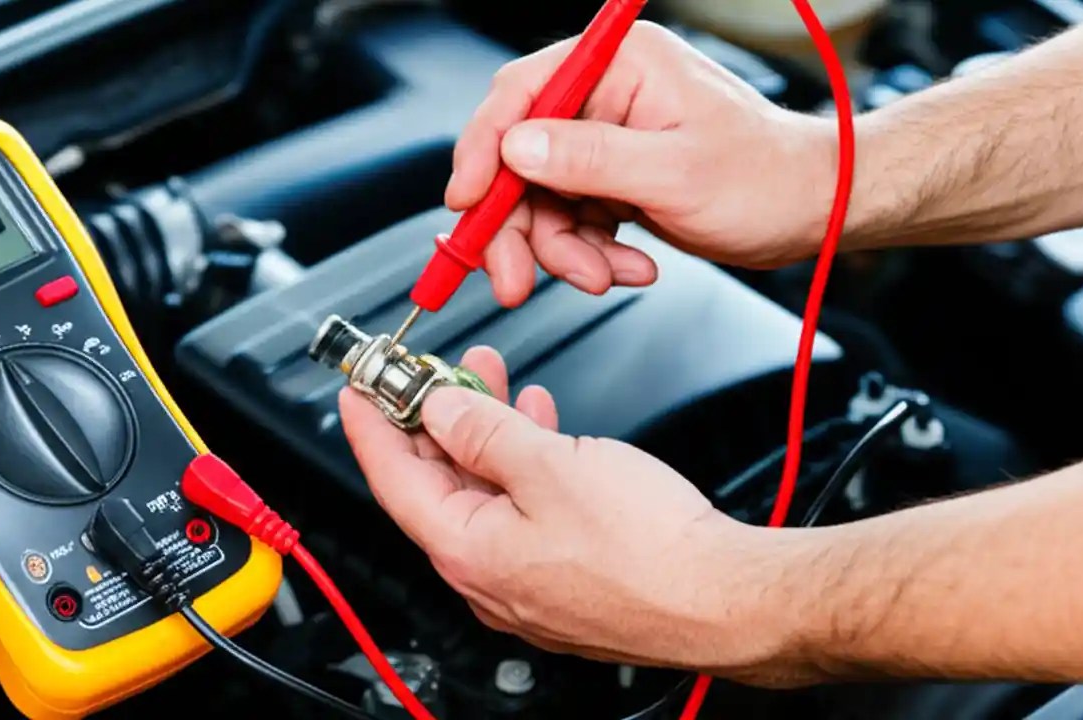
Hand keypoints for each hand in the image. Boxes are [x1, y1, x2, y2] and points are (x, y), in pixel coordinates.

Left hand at [339, 346, 821, 686]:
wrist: (724, 599)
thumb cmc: (649, 550)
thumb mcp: (549, 465)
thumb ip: (483, 431)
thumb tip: (439, 409)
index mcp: (466, 549)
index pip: (392, 479)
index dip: (370, 424)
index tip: (358, 387)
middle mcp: (486, 576)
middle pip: (435, 486)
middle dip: (432, 418)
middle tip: (431, 371)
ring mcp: (523, 582)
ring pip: (481, 495)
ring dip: (480, 434)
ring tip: (488, 381)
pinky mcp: (561, 578)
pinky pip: (518, 514)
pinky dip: (518, 465)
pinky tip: (536, 429)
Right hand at [449, 21, 835, 306]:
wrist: (809, 213)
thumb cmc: (766, 179)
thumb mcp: (674, 173)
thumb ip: (589, 159)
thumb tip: (517, 148)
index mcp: (620, 64)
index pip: (522, 94)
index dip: (483, 150)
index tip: (466, 202)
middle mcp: (606, 95)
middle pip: (519, 157)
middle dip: (519, 225)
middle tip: (515, 277)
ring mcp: (607, 139)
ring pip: (540, 199)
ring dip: (562, 250)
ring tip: (604, 275)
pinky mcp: (612, 178)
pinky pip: (571, 220)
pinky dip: (588, 253)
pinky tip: (625, 266)